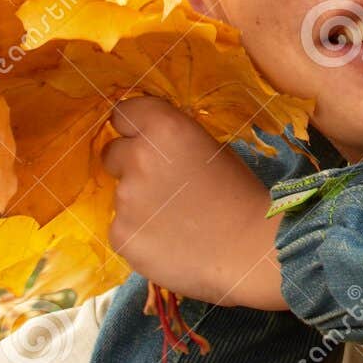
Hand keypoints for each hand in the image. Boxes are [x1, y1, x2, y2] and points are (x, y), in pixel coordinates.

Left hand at [101, 95, 287, 309]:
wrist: (250, 249)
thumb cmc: (241, 195)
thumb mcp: (212, 150)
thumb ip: (174, 142)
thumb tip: (151, 147)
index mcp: (165, 128)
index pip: (124, 113)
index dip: (133, 128)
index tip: (144, 140)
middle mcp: (137, 157)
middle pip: (112, 153)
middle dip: (129, 166)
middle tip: (161, 185)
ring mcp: (125, 199)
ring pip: (120, 195)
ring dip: (138, 204)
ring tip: (174, 221)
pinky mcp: (121, 235)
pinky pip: (122, 228)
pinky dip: (140, 234)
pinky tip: (168, 242)